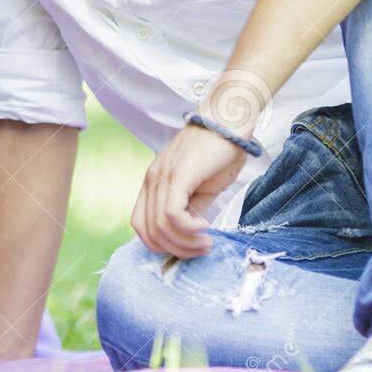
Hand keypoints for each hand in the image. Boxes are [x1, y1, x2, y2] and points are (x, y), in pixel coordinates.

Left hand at [131, 123, 247, 258]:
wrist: (229, 122)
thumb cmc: (219, 153)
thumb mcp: (202, 189)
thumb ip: (191, 210)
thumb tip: (189, 235)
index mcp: (154, 184)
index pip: (141, 226)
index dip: (162, 245)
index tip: (189, 248)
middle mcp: (152, 181)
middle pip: (148, 232)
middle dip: (176, 250)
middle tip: (202, 249)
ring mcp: (162, 177)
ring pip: (159, 226)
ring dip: (185, 243)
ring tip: (206, 241)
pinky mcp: (178, 175)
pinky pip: (171, 213)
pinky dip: (187, 228)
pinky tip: (205, 226)